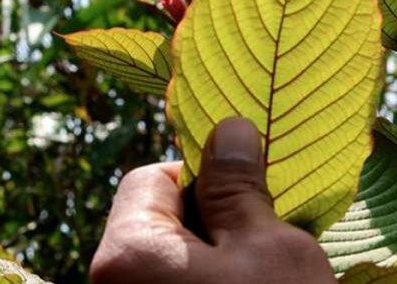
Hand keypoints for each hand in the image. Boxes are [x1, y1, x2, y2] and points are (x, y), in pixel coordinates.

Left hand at [90, 117, 333, 283]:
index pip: (151, 179)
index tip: (254, 200)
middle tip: (262, 246)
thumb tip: (228, 128)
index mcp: (127, 253)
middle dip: (213, 222)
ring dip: (218, 259)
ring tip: (263, 276)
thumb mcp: (270, 248)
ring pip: (173, 260)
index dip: (208, 178)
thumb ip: (240, 188)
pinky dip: (213, 282)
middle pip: (159, 222)